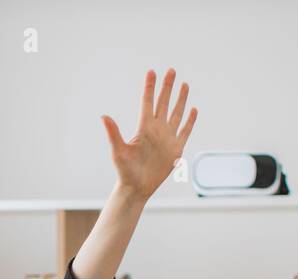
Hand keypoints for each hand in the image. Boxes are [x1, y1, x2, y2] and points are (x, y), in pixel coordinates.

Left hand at [102, 68, 197, 201]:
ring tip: (184, 84)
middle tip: (171, 70)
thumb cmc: (125, 171)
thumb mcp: (118, 151)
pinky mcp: (175, 148)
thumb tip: (103, 116)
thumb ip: (113, 133)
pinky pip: (185, 131)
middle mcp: (156, 130)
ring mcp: (167, 138)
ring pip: (176, 113)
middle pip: (163, 103)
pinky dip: (190, 121)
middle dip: (167, 87)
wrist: (137, 188)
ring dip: (180, 99)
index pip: (147, 102)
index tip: (152, 71)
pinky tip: (193, 109)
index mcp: (144, 128)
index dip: (150, 87)